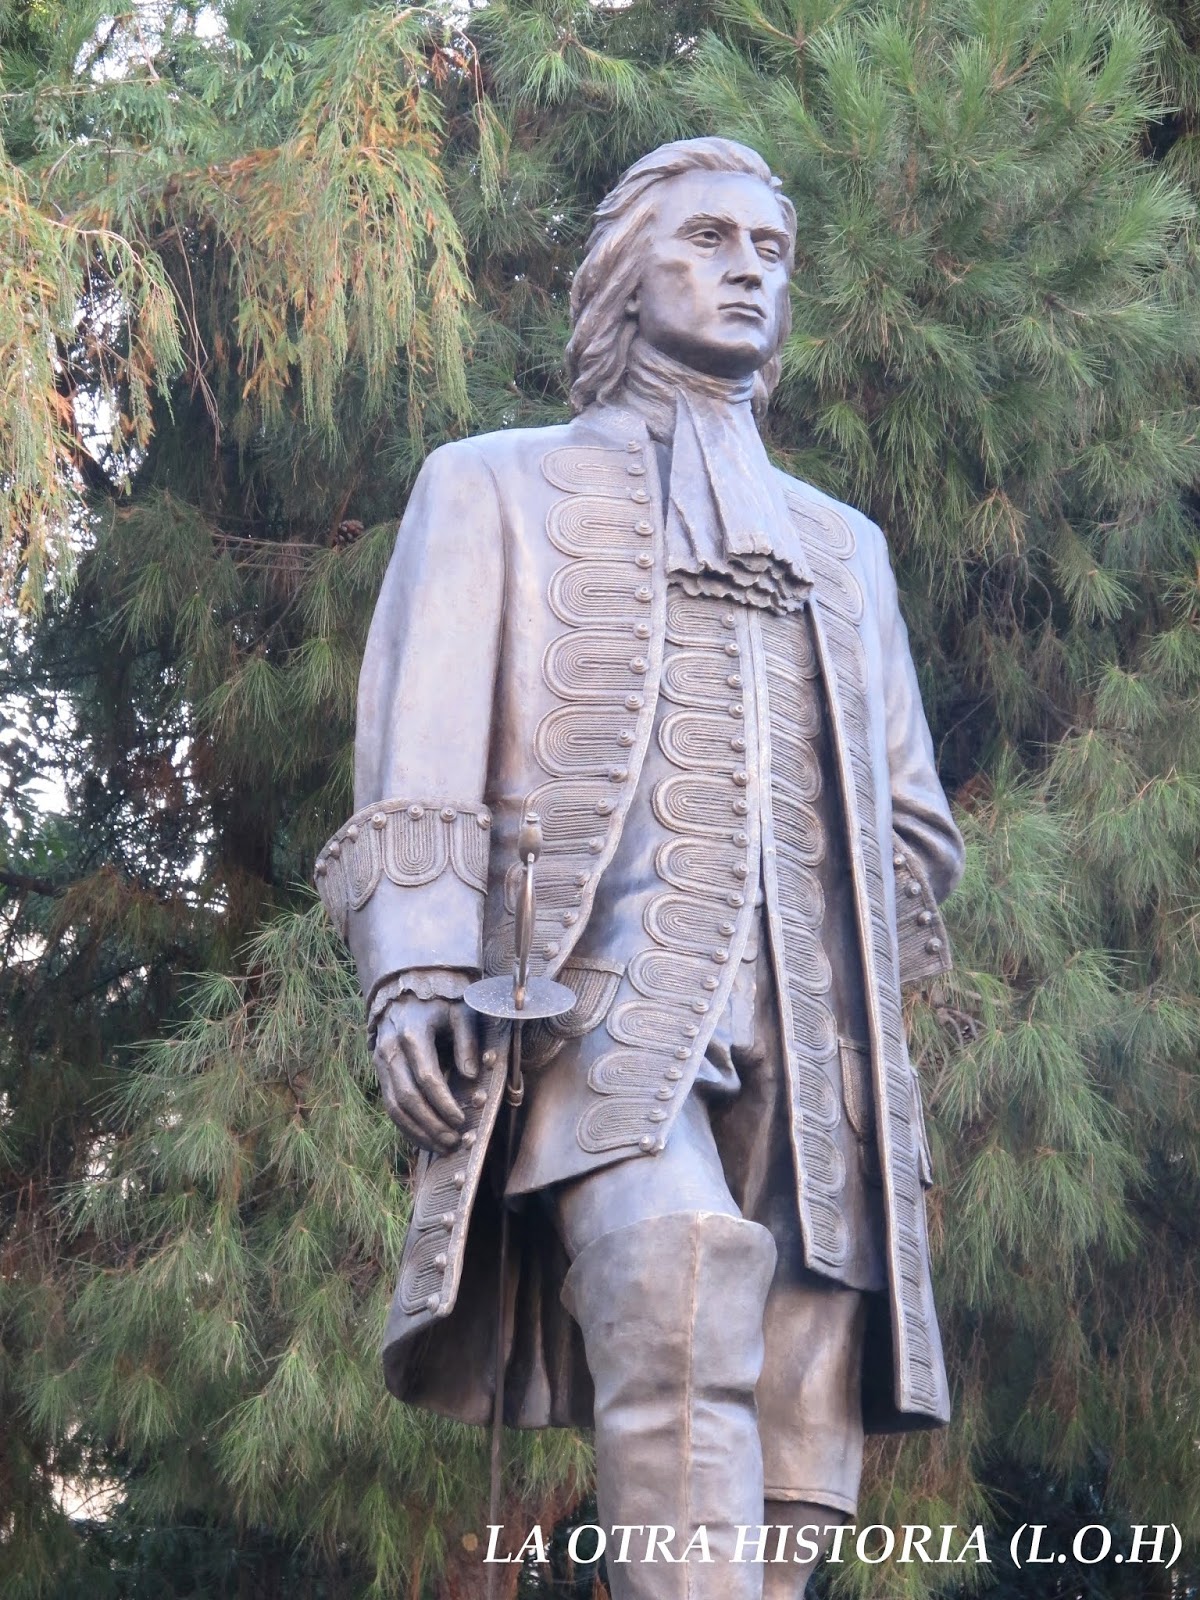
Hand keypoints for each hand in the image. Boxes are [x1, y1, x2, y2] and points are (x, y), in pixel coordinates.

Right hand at [373, 995, 479, 1152]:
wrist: (406, 993)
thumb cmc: (440, 1004)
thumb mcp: (460, 1013)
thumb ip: (467, 1041)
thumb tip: (470, 1075)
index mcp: (412, 1033)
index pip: (427, 1077)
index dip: (443, 1103)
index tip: (461, 1120)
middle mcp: (391, 1050)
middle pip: (408, 1097)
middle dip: (431, 1124)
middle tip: (453, 1141)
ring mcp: (381, 1062)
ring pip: (394, 1107)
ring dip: (417, 1131)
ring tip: (441, 1146)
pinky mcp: (379, 1072)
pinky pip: (389, 1105)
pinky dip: (405, 1126)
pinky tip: (423, 1138)